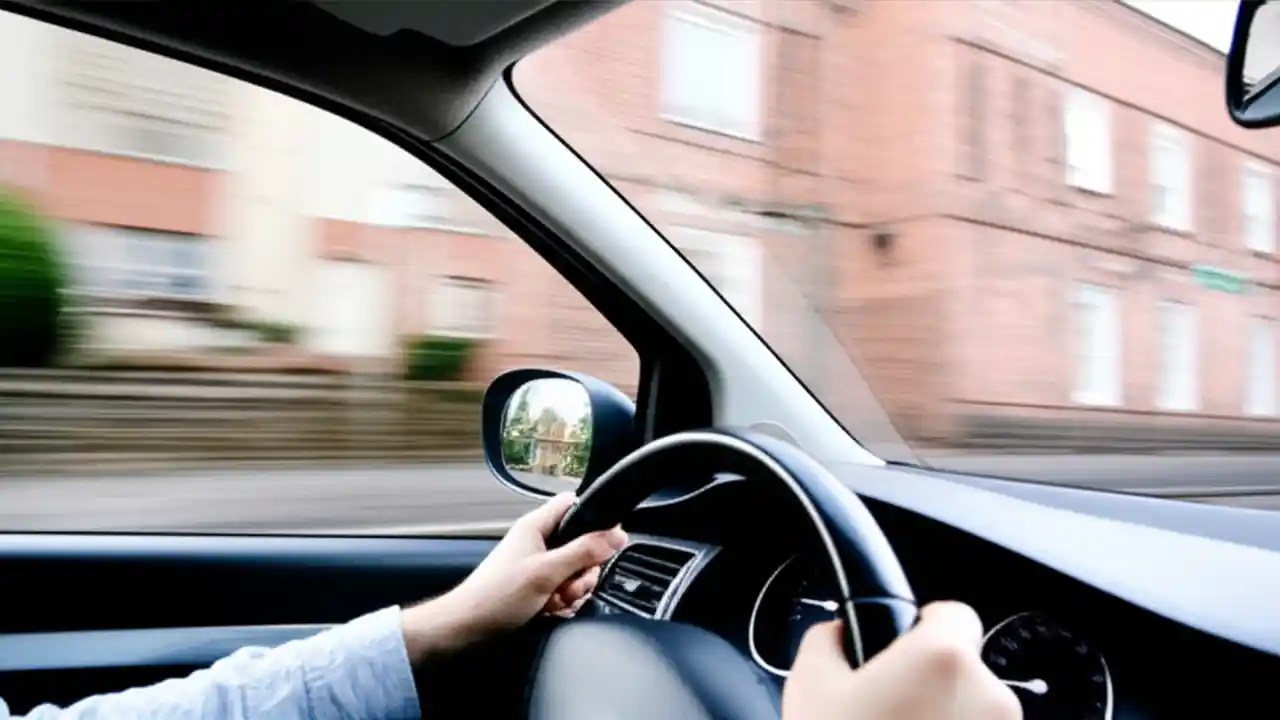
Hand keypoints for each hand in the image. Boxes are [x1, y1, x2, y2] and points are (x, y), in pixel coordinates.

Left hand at [400, 493, 626, 660]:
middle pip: (583, 544)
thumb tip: (618, 535)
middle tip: (569, 584)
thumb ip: (584, 552)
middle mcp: (539, 542)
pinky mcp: (538, 587)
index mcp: (536, 526)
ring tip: (555, 600)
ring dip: (573, 589)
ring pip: (576, 571)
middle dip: (584, 570)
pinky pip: (564, 589)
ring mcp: (538, 565)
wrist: (468, 628)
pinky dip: (562, 601)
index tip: (605, 543)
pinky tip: (550, 609)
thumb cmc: (496, 596)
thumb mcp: (546, 572)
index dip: (595, 518)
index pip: (574, 505)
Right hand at [783, 601, 1020, 719]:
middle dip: (929, 683)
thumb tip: (839, 633)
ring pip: (972, 713)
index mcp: (943, 659)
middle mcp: (989, 697)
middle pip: (963, 668)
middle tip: (884, 708)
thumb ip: (829, 639)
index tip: (902, 644)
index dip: (923, 624)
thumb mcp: (809, 685)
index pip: (953, 613)